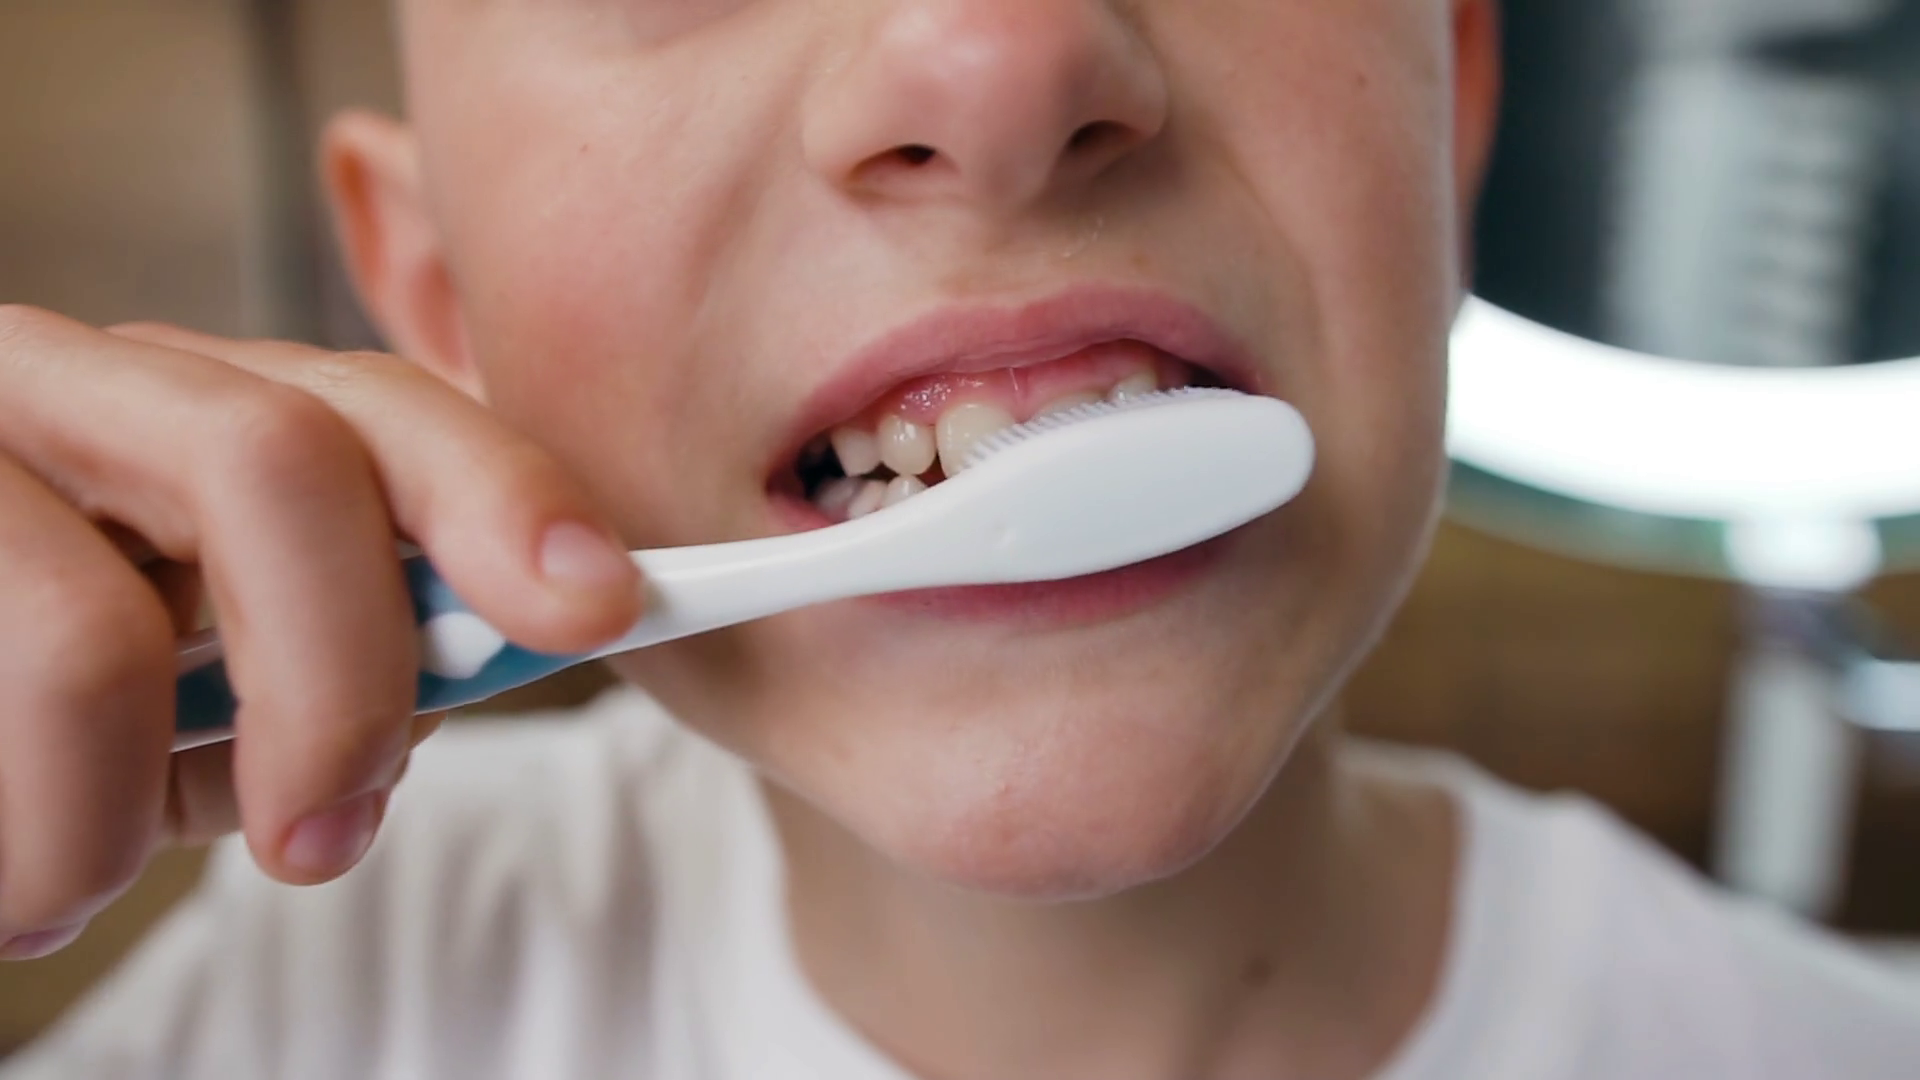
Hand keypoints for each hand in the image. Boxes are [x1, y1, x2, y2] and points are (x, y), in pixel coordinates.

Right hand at [0, 306, 640, 959]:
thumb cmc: (47, 711)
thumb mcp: (204, 674)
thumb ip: (332, 646)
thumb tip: (456, 682)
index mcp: (194, 412)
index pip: (376, 408)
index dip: (502, 491)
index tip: (598, 601)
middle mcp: (68, 388)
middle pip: (277, 459)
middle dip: (343, 677)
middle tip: (319, 835)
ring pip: (90, 643)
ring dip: (107, 826)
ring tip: (67, 874)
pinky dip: (21, 855)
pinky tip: (0, 861)